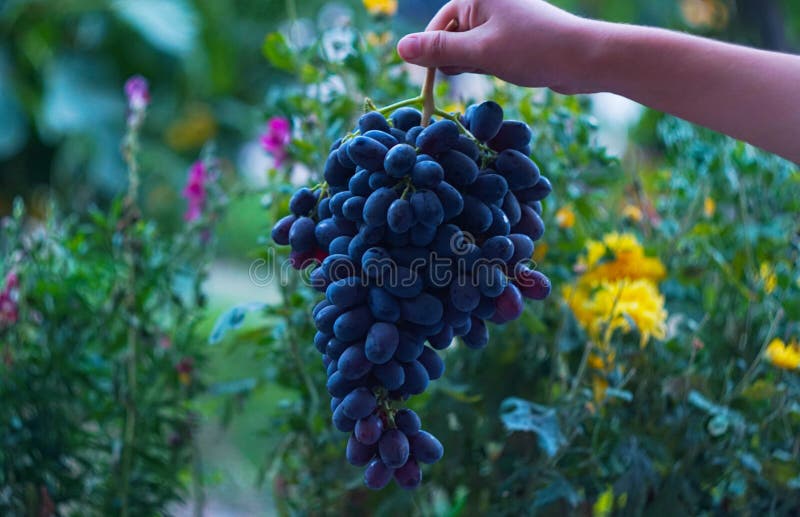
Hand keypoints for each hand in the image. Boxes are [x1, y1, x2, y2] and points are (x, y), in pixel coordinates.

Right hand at [396, 0, 601, 93]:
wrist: (583, 58)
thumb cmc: (533, 50)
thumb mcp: (480, 53)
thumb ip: (439, 51)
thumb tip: (400, 49)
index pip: (436, 29)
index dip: (436, 57)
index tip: (445, 81)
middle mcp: (485, 0)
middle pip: (449, 38)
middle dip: (458, 61)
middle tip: (483, 67)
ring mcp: (498, 17)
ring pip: (466, 48)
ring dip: (474, 65)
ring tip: (501, 64)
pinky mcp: (509, 34)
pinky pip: (483, 51)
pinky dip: (488, 64)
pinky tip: (506, 67)